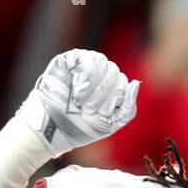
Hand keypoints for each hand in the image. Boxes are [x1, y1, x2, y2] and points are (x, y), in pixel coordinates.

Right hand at [16, 49, 139, 156]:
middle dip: (102, 96)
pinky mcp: (69, 60)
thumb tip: (136, 83)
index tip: (99, 115)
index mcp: (111, 87)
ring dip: (93, 87)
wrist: (52, 129)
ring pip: (103, 62)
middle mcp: (99, 73)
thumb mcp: (110, 124)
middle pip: (115, 73)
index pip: (123, 84)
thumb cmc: (80, 128)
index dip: (113, 101)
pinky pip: (87, 58)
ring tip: (79, 101)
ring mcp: (84, 65)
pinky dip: (85, 77)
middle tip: (86, 110)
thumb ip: (128, 107)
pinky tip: (76, 90)